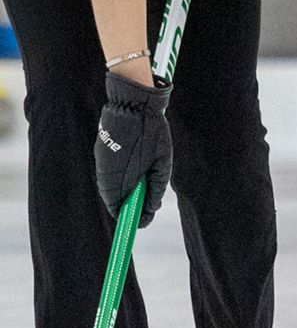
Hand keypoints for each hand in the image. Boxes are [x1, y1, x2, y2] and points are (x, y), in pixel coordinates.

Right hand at [94, 71, 170, 227]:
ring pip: (112, 187)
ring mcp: (102, 162)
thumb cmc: (152, 132)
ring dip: (127, 191)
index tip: (140, 224)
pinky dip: (122, 178)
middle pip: (115, 199)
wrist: (134, 103)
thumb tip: (151, 208)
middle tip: (148, 209)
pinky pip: (110, 173)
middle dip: (131, 206)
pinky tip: (135, 173)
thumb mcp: (162, 162)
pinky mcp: (102, 153)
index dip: (129, 219)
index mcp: (118, 177)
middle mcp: (105, 173)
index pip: (118, 208)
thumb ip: (156, 186)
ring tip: (145, 189)